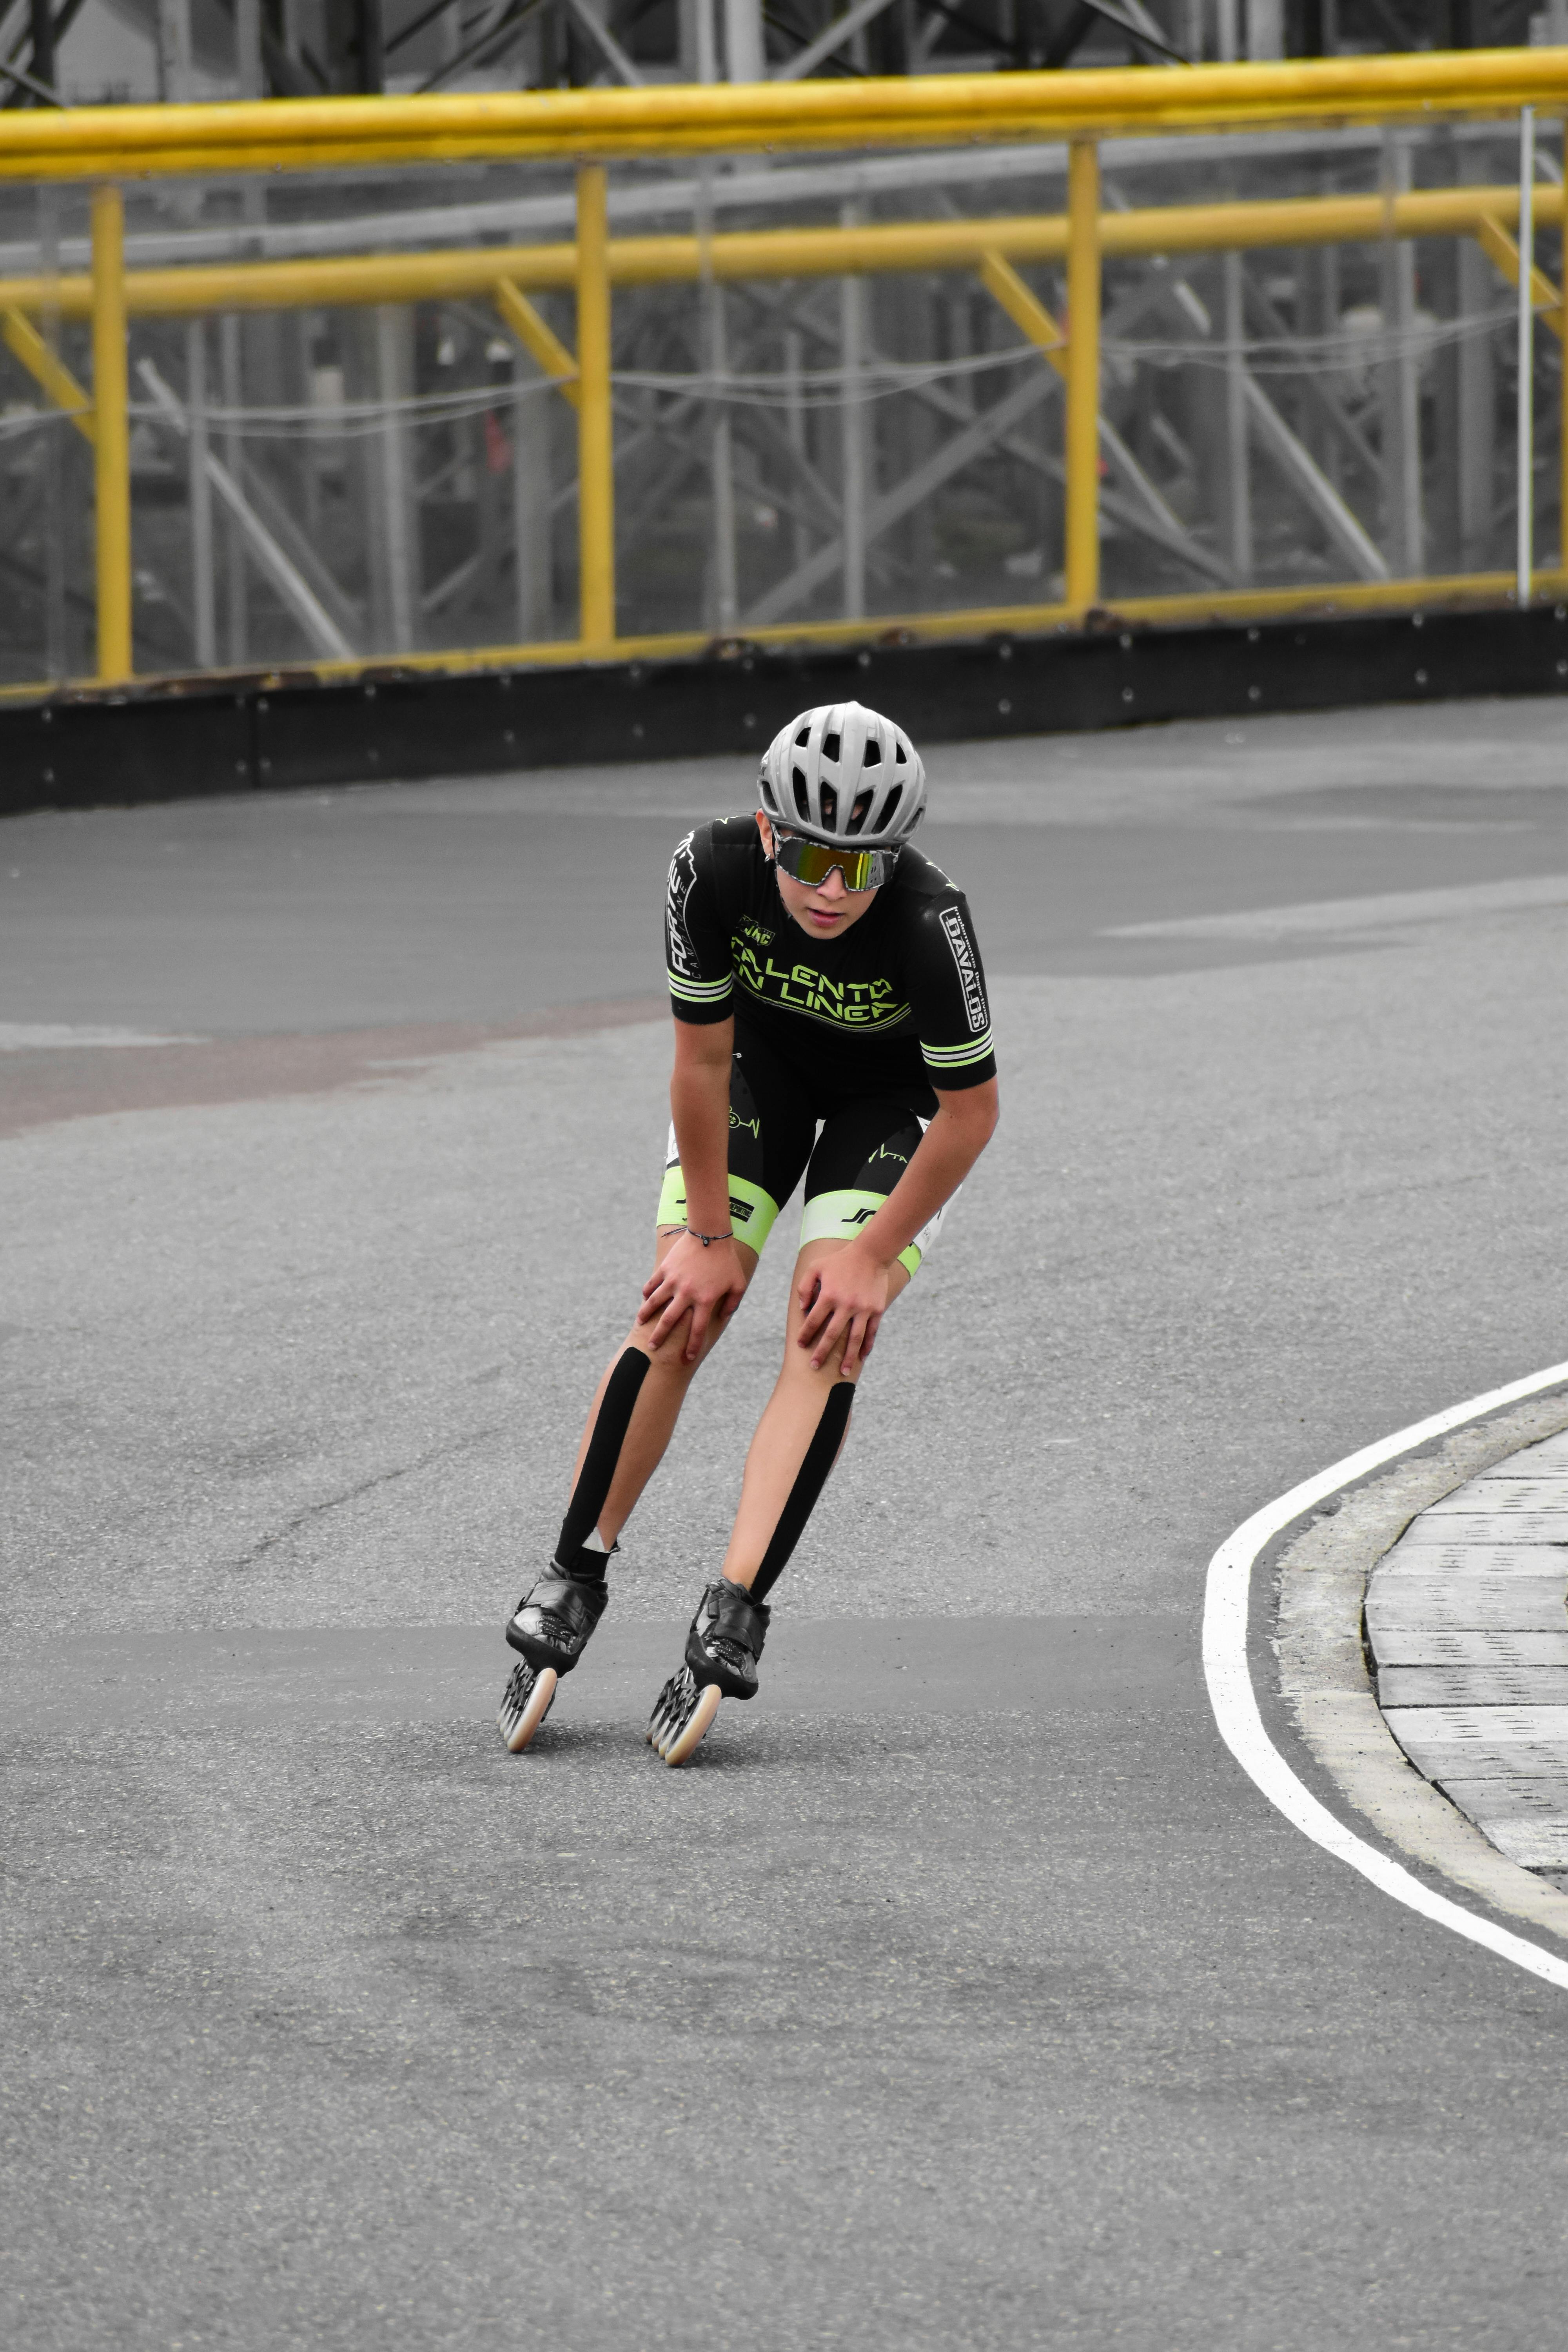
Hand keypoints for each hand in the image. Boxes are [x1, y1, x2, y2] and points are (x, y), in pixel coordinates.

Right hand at [638, 1233, 746, 1362]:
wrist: (710, 1233)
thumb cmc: (726, 1260)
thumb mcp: (738, 1283)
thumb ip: (732, 1303)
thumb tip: (724, 1317)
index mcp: (705, 1300)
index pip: (697, 1330)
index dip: (692, 1346)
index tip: (687, 1358)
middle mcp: (686, 1293)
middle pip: (669, 1321)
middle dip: (659, 1337)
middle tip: (652, 1348)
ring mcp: (673, 1281)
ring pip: (655, 1303)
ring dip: (646, 1315)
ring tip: (641, 1325)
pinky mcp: (665, 1269)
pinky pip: (652, 1285)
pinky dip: (647, 1294)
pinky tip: (645, 1300)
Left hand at [796, 1245, 892, 1376]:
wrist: (870, 1253)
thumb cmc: (839, 1260)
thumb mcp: (815, 1267)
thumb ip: (805, 1287)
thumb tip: (802, 1309)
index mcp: (829, 1295)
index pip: (813, 1321)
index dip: (805, 1334)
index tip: (800, 1345)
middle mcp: (845, 1305)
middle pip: (832, 1335)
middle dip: (822, 1352)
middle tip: (814, 1366)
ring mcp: (863, 1309)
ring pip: (854, 1339)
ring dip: (848, 1357)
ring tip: (842, 1372)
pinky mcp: (877, 1309)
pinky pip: (872, 1331)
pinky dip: (867, 1345)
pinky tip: (862, 1356)